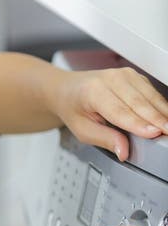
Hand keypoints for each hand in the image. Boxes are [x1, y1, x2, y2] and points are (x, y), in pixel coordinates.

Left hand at [51, 66, 167, 160]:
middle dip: (157, 119)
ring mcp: (124, 75)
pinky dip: (161, 104)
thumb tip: (123, 150)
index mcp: (94, 92)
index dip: (138, 123)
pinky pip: (152, 91)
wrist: (68, 89)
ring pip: (149, 95)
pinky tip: (166, 117)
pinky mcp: (134, 76)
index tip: (154, 133)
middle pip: (139, 101)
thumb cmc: (74, 108)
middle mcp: (111, 79)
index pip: (120, 111)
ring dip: (163, 112)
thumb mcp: (82, 130)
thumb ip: (104, 139)